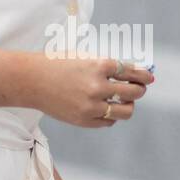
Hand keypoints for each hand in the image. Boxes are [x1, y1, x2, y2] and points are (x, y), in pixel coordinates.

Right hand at [27, 53, 153, 127]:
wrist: (30, 80)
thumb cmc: (57, 64)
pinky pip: (109, 121)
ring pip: (126, 111)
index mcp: (98, 65)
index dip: (143, 75)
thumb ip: (108, 65)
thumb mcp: (83, 57)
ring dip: (129, 105)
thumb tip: (136, 74)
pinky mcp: (84, 120)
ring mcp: (91, 105)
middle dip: (139, 89)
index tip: (148, 77)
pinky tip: (105, 107)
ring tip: (123, 100)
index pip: (132, 72)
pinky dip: (111, 115)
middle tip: (138, 88)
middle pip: (133, 92)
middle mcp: (97, 86)